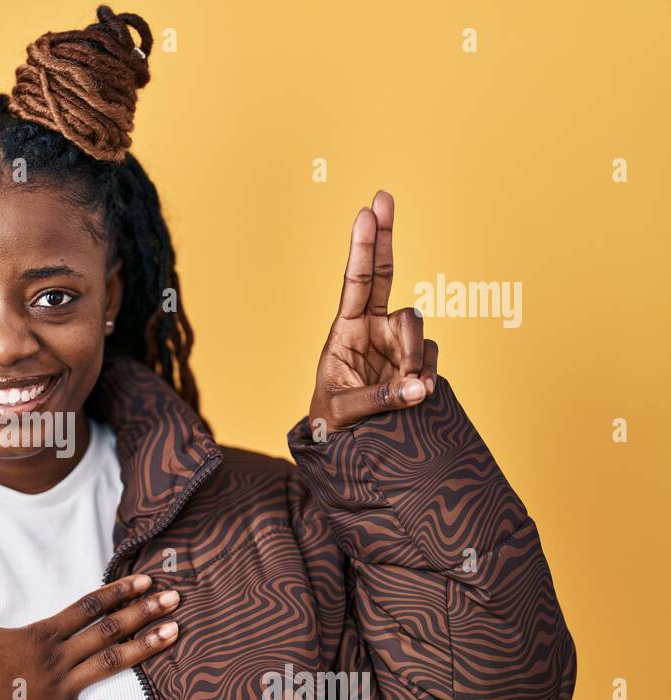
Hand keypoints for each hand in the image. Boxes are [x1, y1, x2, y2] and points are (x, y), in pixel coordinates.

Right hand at [0, 553, 180, 699]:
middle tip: (175, 601)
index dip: (119, 592)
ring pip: (110, 664)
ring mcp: (59, 689)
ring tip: (173, 634)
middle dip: (144, 613)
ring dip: (144, 649)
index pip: (88, 607)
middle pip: (108, 630)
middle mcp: (56, 658)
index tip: (145, 581)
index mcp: (41, 634)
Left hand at [307, 190, 439, 433]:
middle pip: (388, 274)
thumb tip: (422, 385)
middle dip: (385, 237)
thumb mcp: (345, 410)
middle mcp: (373, 328)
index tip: (367, 211)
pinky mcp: (417, 362)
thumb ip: (381, 397)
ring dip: (411, 354)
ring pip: (417, 326)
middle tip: (382, 196)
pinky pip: (431, 358)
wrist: (346, 439)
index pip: (358, 282)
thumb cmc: (333, 417)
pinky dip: (426, 374)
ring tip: (402, 385)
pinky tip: (416, 392)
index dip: (365, 247)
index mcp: (346, 331)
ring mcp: (398, 343)